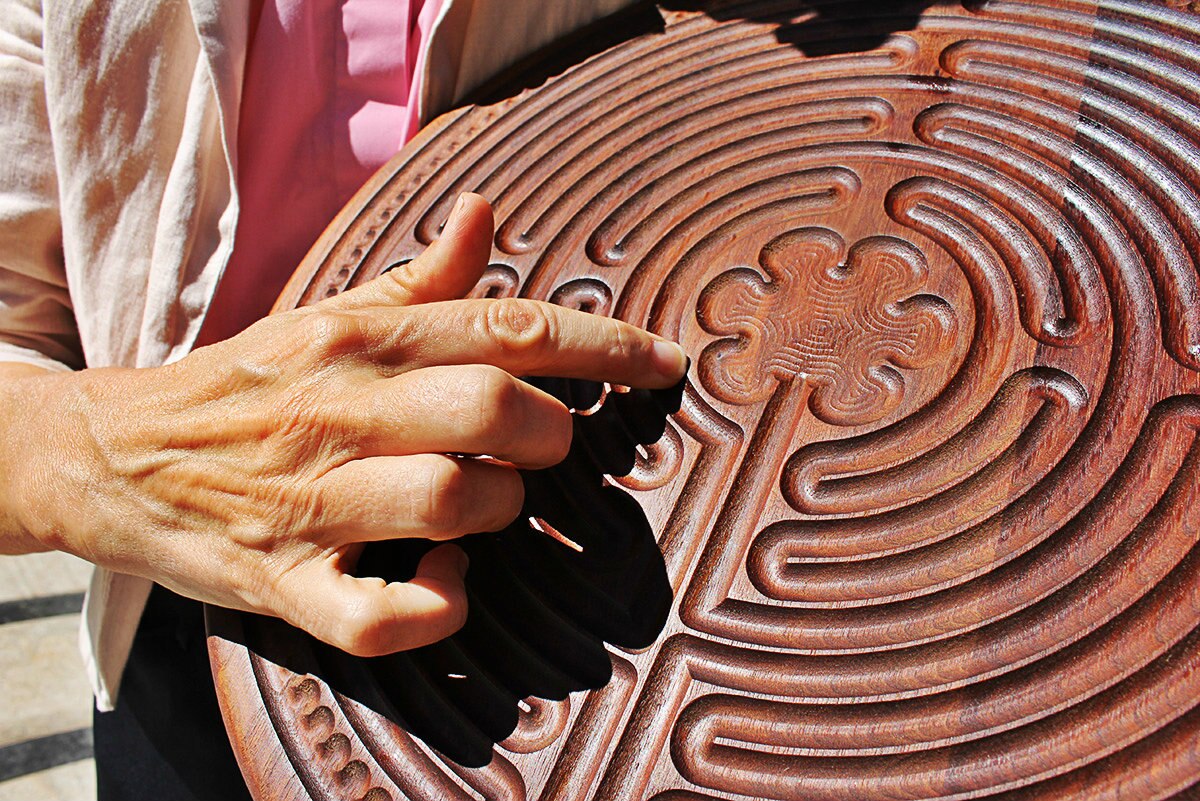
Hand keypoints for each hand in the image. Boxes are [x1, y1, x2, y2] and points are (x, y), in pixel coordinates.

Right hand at [1, 194, 685, 655]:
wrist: (113, 454)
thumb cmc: (247, 384)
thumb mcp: (325, 316)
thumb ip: (416, 278)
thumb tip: (485, 211)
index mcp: (359, 340)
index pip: (507, 327)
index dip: (606, 347)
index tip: (666, 364)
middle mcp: (339, 410)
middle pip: (493, 408)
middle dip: (548, 431)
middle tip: (538, 443)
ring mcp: (308, 503)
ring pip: (451, 502)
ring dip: (495, 509)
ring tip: (479, 505)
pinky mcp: (282, 584)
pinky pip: (380, 616)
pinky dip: (434, 606)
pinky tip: (444, 581)